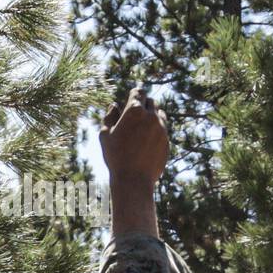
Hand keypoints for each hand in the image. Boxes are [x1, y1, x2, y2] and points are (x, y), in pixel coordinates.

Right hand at [99, 87, 166, 237]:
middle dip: (142, 105)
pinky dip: (157, 128)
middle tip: (134, 114)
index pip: (138, 92)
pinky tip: (147, 138)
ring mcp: (162, 128)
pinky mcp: (167, 140)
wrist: (134, 180)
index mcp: (134, 111)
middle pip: (150, 101)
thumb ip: (109, 117)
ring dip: (151, 115)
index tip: (130, 99)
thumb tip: (114, 106)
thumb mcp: (105, 135)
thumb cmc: (115, 157)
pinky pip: (163, 128)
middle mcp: (151, 116)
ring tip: (142, 125)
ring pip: (159, 113)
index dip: (134, 94)